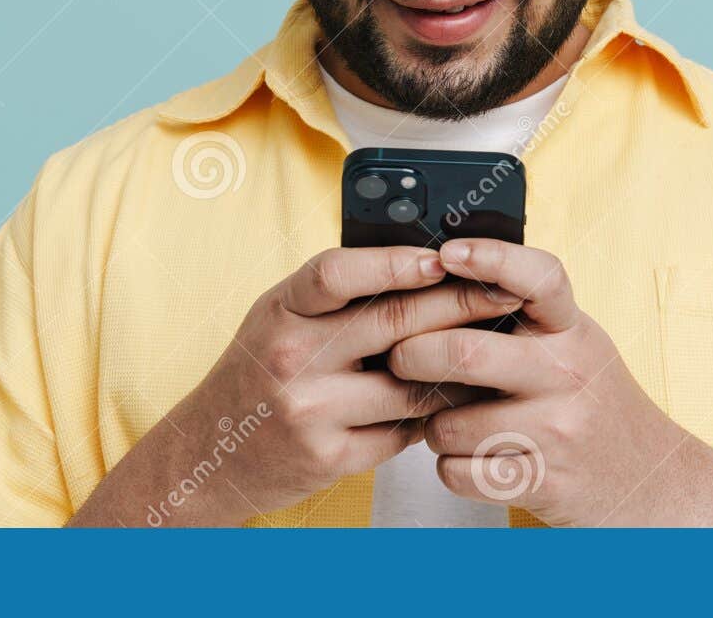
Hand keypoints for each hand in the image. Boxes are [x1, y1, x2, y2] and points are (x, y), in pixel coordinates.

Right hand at [71, 245, 519, 526]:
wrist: (210, 452)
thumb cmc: (257, 371)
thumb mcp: (278, 316)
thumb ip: (333, 295)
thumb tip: (418, 262)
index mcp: (280, 310)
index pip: (339, 273)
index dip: (395, 261)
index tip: (443, 256)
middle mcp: (293, 357)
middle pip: (393, 322)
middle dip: (458, 304)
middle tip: (502, 292)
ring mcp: (311, 410)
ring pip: (409, 383)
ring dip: (453, 369)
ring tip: (488, 349)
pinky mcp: (329, 456)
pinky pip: (400, 431)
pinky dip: (426, 415)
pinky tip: (444, 402)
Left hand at [390, 238, 712, 526]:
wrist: (651, 481)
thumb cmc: (593, 403)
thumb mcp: (575, 345)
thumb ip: (526, 315)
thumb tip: (444, 274)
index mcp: (572, 331)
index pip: (539, 277)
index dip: (490, 258)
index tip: (450, 252)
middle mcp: (566, 375)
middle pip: (465, 353)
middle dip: (413, 356)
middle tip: (399, 358)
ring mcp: (555, 431)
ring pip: (451, 423)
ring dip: (432, 425)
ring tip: (448, 420)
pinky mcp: (540, 483)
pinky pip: (458, 472)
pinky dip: (450, 467)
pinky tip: (469, 457)